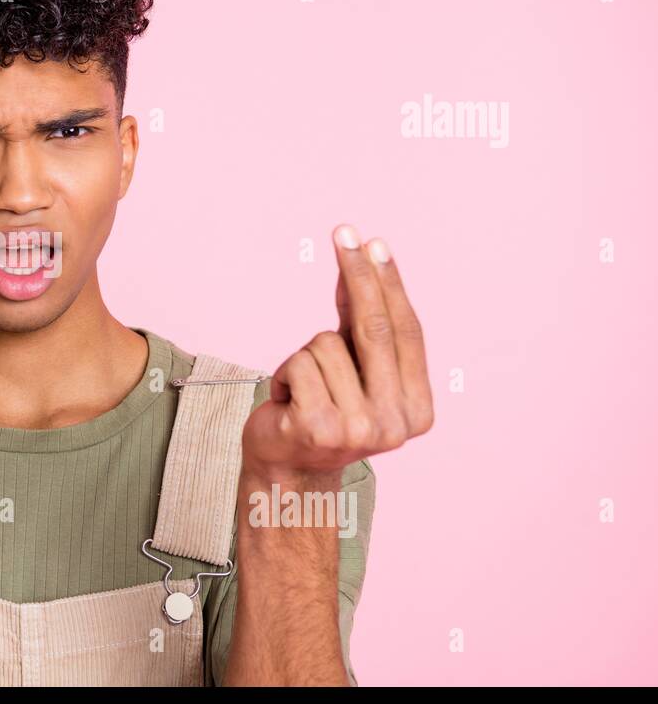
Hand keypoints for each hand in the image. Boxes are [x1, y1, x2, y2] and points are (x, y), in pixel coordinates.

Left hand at [242, 224, 432, 481]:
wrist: (284, 472)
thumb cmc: (318, 413)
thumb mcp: (349, 370)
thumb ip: (359, 328)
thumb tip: (358, 266)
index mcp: (418, 409)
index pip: (406, 331)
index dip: (389, 283)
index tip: (373, 242)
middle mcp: (396, 423)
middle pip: (375, 327)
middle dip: (357, 274)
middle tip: (343, 231)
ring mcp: (359, 429)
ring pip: (324, 344)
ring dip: (303, 357)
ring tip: (302, 390)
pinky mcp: (318, 428)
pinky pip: (298, 363)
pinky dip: (285, 374)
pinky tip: (287, 401)